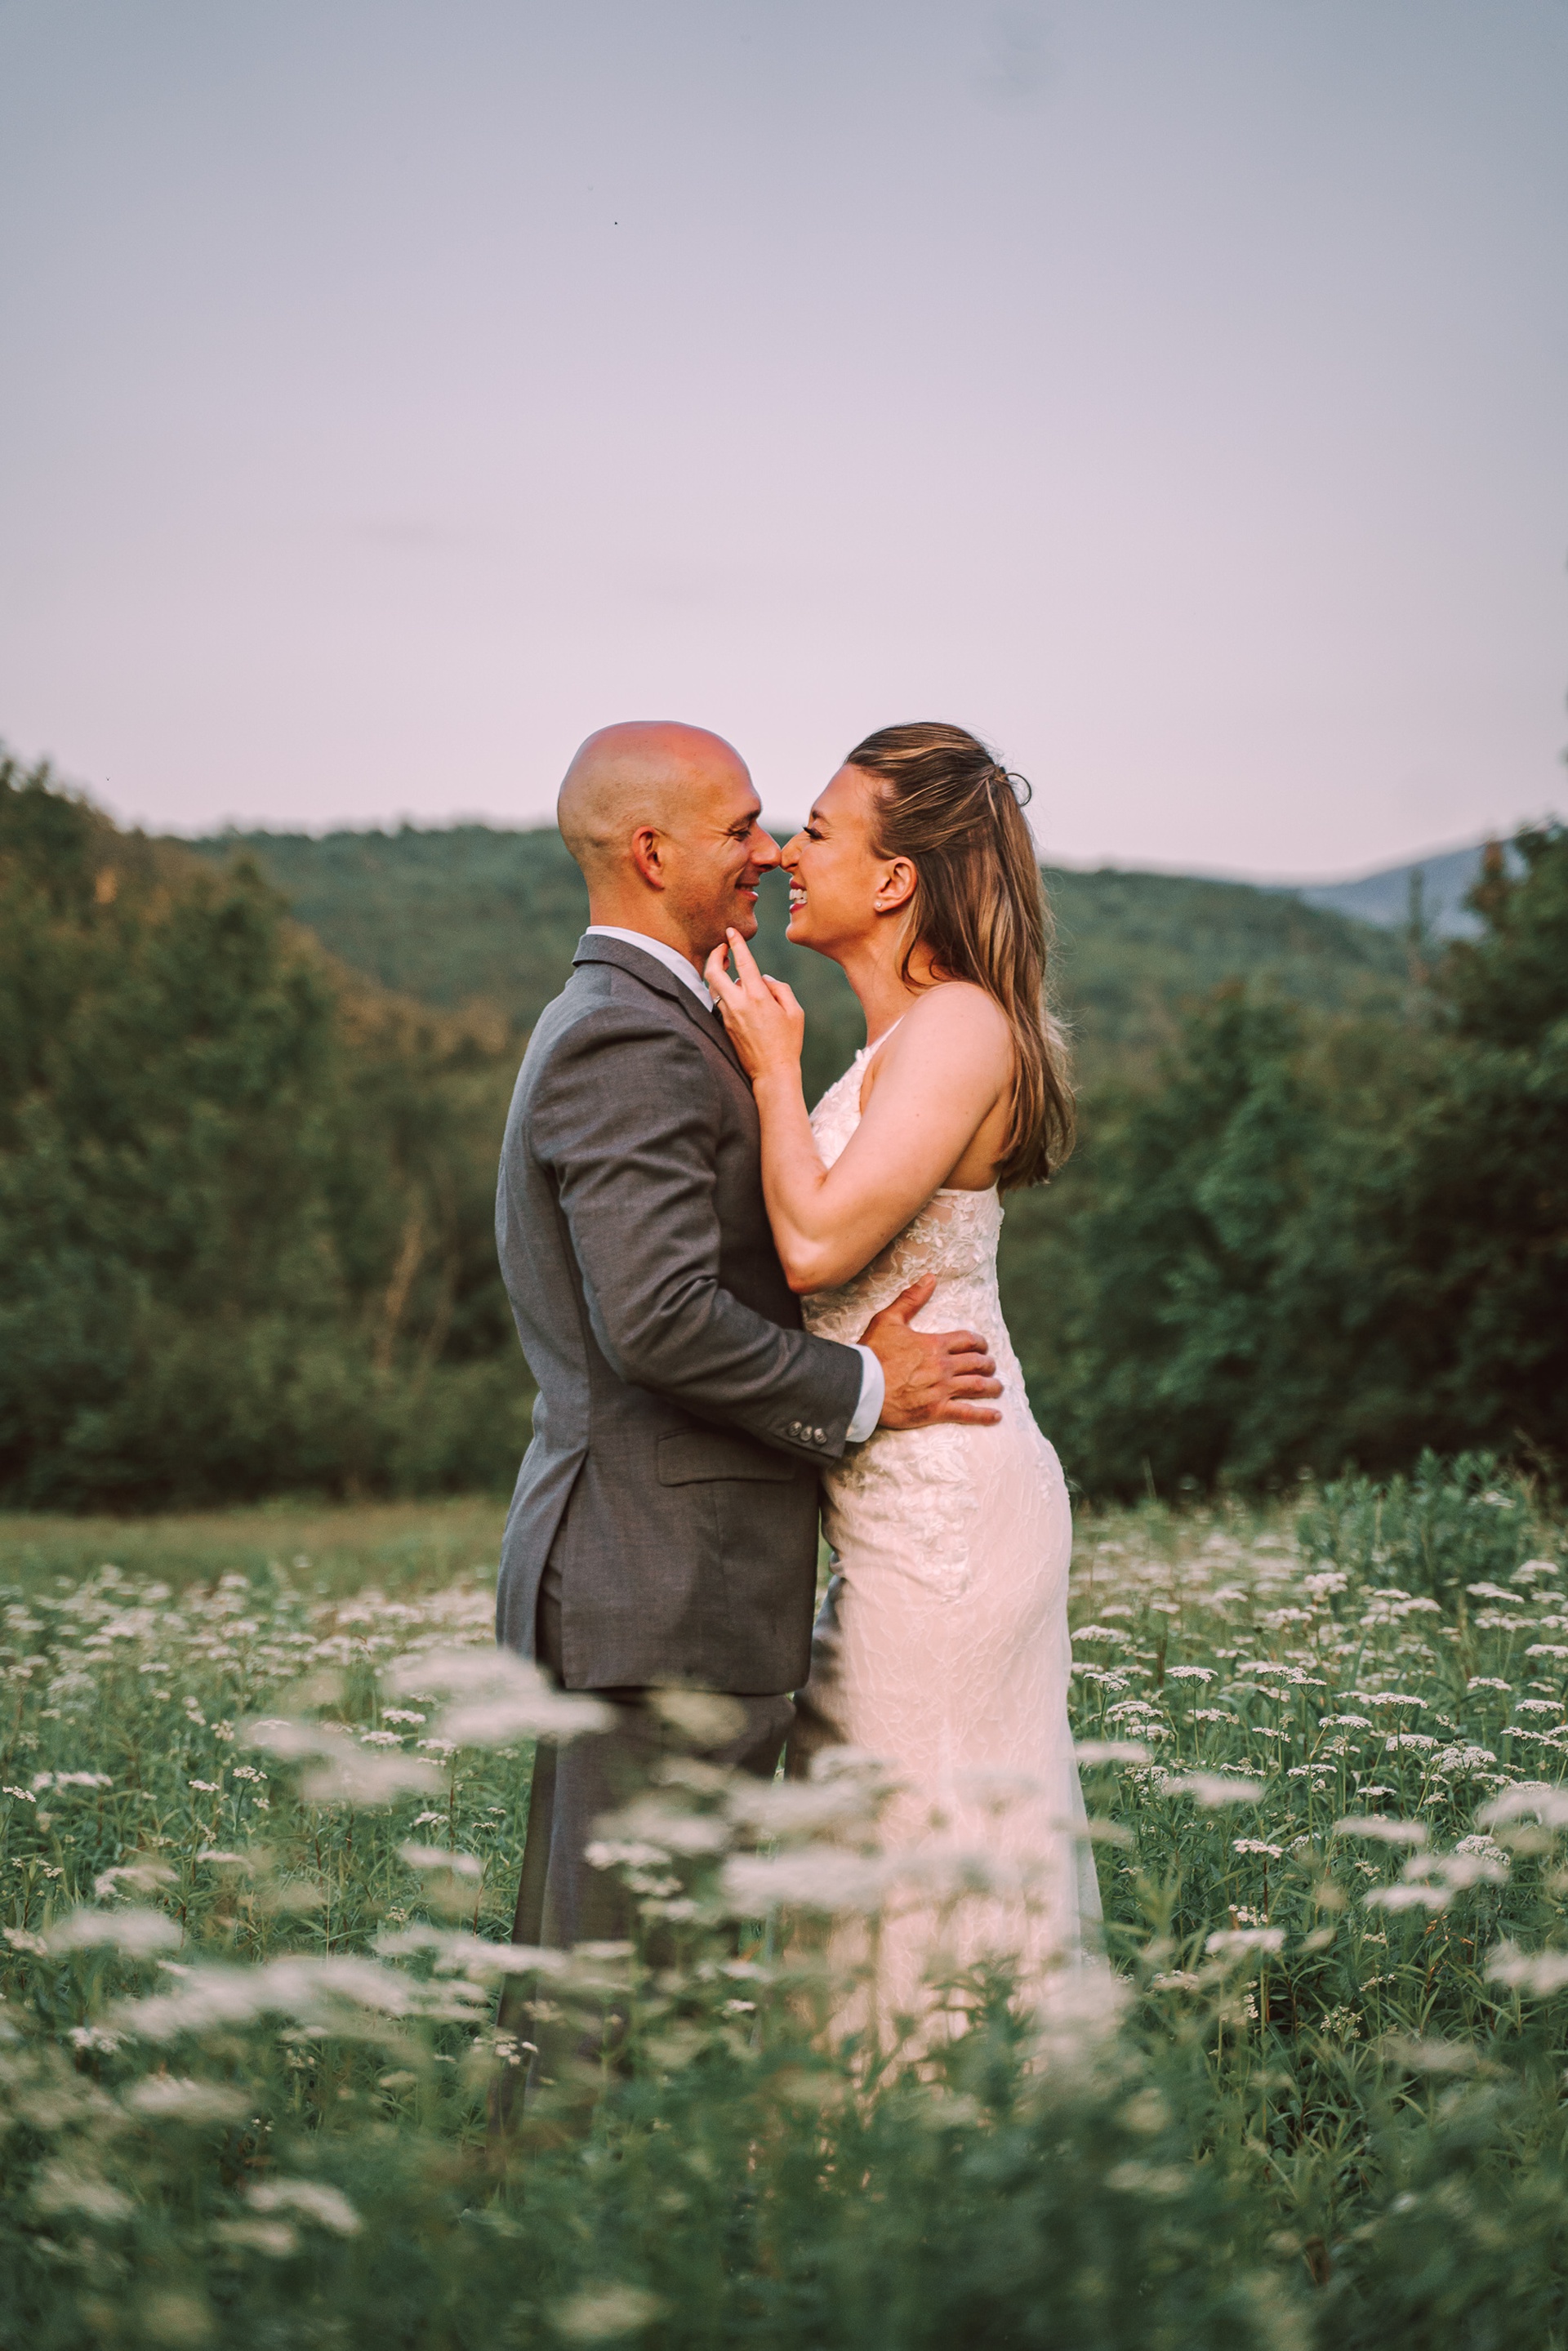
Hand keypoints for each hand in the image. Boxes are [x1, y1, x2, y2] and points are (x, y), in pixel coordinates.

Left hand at [704, 929, 805, 1082]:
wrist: (772, 1072)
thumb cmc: (788, 1042)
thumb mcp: (795, 1011)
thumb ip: (781, 988)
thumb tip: (764, 979)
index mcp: (758, 997)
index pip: (743, 962)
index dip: (735, 943)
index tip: (730, 932)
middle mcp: (738, 1004)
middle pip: (713, 972)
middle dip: (714, 955)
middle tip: (721, 947)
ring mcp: (728, 1016)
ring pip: (713, 987)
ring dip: (717, 973)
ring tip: (726, 966)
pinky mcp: (724, 1026)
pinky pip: (718, 1002)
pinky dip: (721, 990)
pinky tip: (730, 989)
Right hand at [860, 1276, 1002, 1428]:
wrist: (861, 1385)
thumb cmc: (872, 1352)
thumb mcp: (889, 1319)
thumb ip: (911, 1298)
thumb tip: (930, 1277)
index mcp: (935, 1344)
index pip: (968, 1340)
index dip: (979, 1342)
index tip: (983, 1346)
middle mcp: (943, 1366)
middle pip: (976, 1363)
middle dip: (987, 1364)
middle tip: (990, 1366)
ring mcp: (941, 1389)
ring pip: (976, 1386)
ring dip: (991, 1386)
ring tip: (998, 1387)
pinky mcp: (935, 1410)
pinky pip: (966, 1413)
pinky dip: (984, 1415)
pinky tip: (996, 1416)